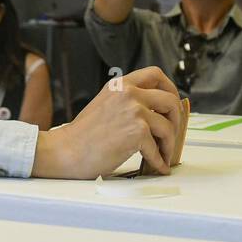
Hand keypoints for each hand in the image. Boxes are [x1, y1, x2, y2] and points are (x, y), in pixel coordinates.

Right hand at [32, 67, 182, 178]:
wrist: (65, 150)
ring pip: (168, 127)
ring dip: (169, 145)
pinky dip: (159, 161)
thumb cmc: (81, 135)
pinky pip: (158, 149)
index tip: (171, 102)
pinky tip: (157, 166)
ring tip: (163, 154)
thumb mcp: (105, 105)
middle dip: (176, 120)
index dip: (170, 88)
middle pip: (170, 100)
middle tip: (172, 132)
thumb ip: (127, 102)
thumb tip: (154, 113)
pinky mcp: (137, 131)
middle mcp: (129, 93)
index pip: (155, 74)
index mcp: (120, 85)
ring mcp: (134, 111)